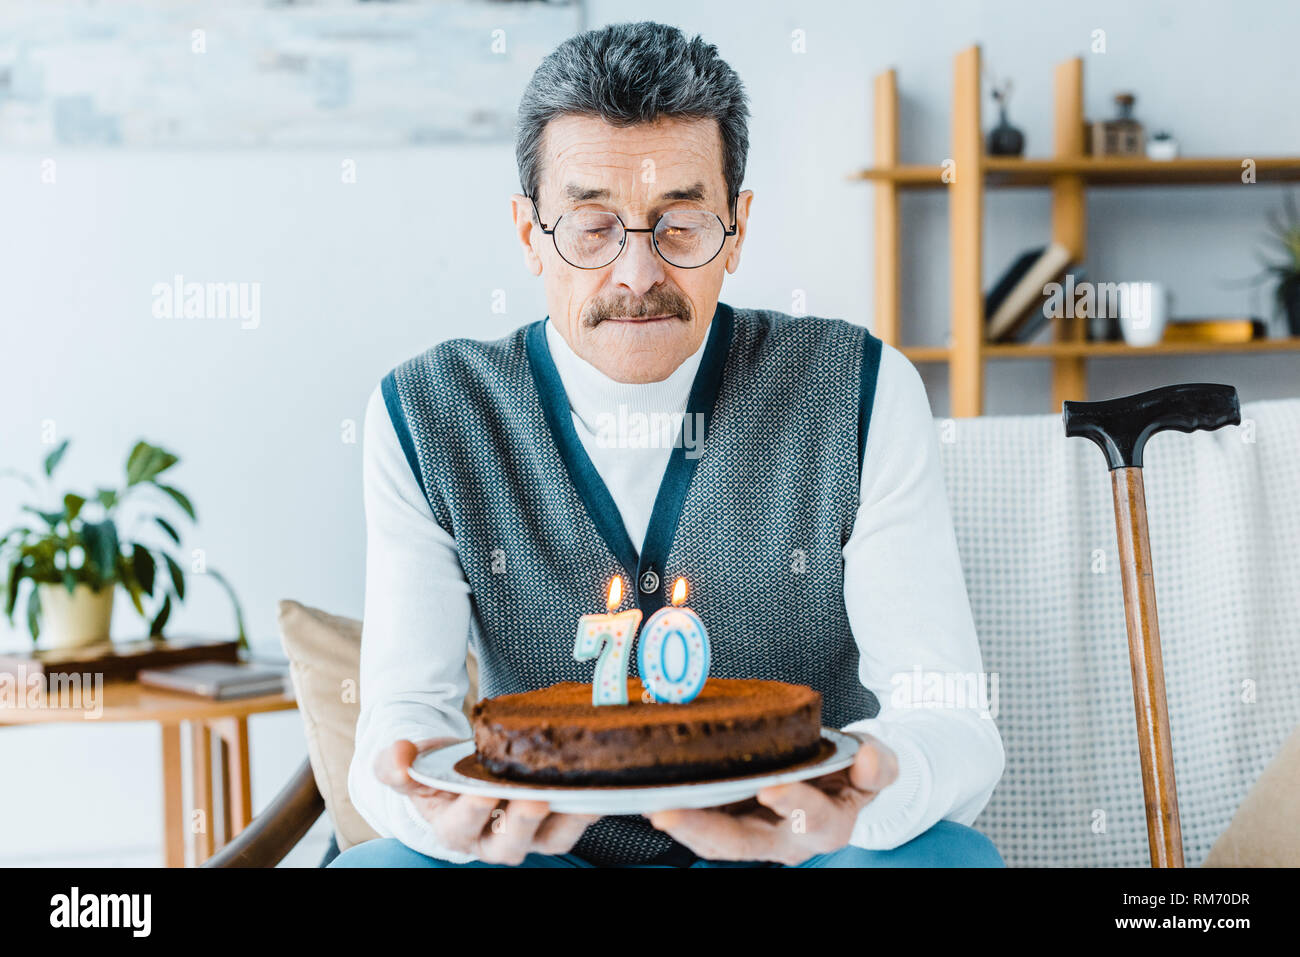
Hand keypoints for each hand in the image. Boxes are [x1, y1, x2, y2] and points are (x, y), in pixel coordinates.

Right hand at [375, 738, 598, 864]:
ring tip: (579, 797)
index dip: (471, 813)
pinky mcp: (556, 820)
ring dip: (567, 821)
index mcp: (453, 828)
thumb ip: (395, 765)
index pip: (460, 827)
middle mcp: (492, 839)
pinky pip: (576, 822)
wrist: (464, 770)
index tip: (481, 793)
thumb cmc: (436, 770)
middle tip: (534, 800)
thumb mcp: (410, 766)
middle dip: (522, 824)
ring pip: (550, 839)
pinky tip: (600, 787)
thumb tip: (398, 755)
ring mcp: (528, 834)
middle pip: (509, 844)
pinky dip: (589, 807)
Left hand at [646, 732, 898, 864]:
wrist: (841, 777)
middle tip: (668, 811)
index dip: (795, 803)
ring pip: (714, 840)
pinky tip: (651, 793)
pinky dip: (678, 810)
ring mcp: (754, 834)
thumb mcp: (879, 762)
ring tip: (650, 804)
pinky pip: (701, 822)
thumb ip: (880, 765)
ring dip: (681, 824)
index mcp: (828, 825)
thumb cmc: (854, 768)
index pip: (812, 818)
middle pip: (743, 844)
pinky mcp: (731, 820)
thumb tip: (870, 761)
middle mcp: (785, 839)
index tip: (772, 787)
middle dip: (704, 828)